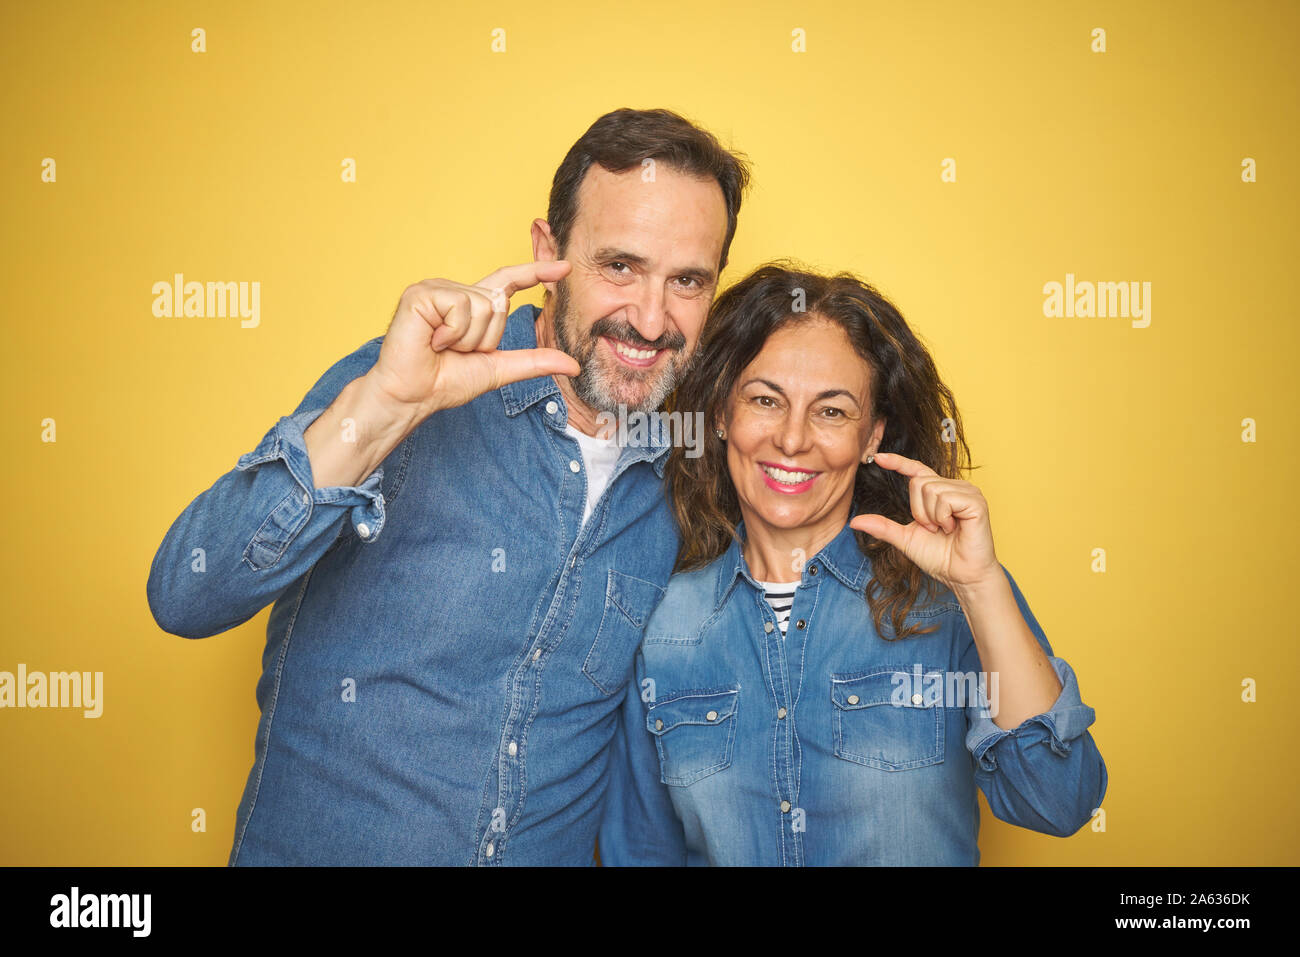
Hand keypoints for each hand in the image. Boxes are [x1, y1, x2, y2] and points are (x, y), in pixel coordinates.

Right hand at [366, 261, 579, 416]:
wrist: (413, 396)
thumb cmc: (446, 382)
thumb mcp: (499, 369)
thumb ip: (534, 362)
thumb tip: (573, 365)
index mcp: (471, 305)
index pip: (508, 281)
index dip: (536, 272)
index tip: (565, 267)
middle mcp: (455, 291)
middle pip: (498, 302)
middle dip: (485, 337)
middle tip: (456, 351)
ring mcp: (436, 288)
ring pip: (482, 305)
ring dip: (468, 338)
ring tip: (442, 347)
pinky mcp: (421, 293)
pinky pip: (460, 306)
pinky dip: (453, 333)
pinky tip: (432, 341)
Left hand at [848, 451, 1000, 589]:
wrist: (961, 576)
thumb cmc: (940, 558)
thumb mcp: (905, 538)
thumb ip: (883, 526)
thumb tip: (854, 521)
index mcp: (939, 492)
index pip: (916, 471)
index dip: (898, 462)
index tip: (877, 457)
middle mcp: (954, 487)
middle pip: (918, 482)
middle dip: (919, 511)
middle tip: (934, 529)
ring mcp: (967, 492)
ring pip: (930, 489)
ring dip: (931, 516)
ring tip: (945, 530)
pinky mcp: (976, 501)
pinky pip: (945, 499)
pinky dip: (943, 517)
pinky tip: (954, 528)